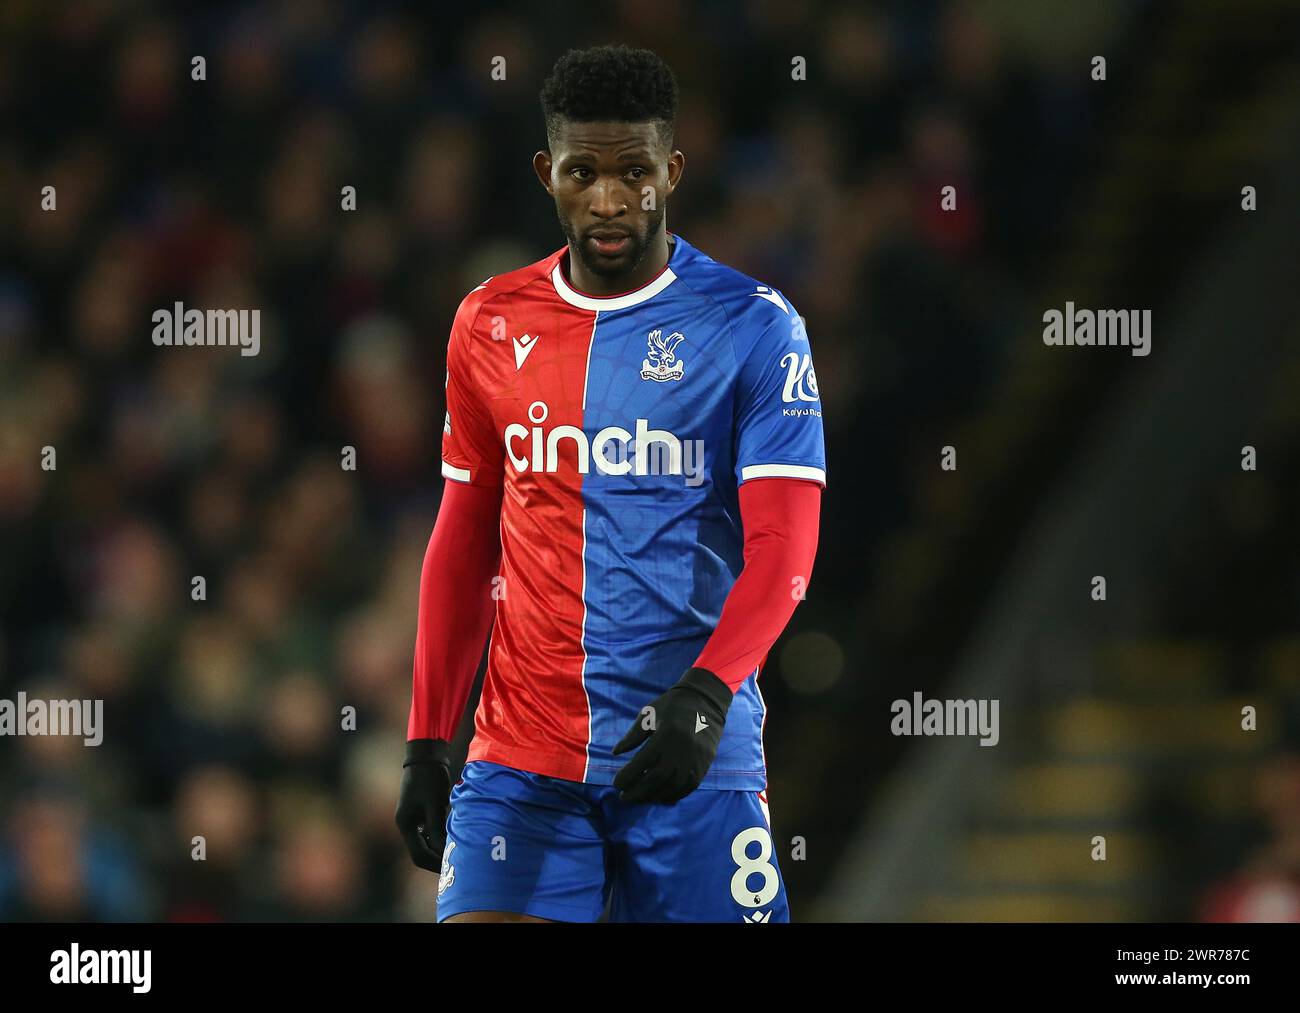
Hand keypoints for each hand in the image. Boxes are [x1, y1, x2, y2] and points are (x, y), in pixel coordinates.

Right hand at [395, 738, 453, 870]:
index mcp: (405, 824)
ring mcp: (413, 818)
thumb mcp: (434, 804)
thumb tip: (443, 850)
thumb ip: (437, 828)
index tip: (450, 868)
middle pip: (421, 851)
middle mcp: (406, 824)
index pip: (418, 855)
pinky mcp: (421, 811)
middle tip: (457, 863)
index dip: (434, 864)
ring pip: (426, 842)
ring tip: (457, 851)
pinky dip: (440, 836)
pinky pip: (430, 831)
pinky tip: (453, 836)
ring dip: (440, 848)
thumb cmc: (429, 777)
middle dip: (437, 858)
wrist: (426, 755)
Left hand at [612, 667, 731, 803]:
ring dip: (653, 796)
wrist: (706, 701)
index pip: (642, 763)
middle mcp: (680, 750)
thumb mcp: (649, 713)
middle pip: (655, 779)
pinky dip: (673, 795)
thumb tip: (615, 752)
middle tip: (623, 797)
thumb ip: (633, 735)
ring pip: (671, 787)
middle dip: (637, 792)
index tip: (616, 783)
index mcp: (665, 734)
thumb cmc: (673, 706)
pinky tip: (661, 797)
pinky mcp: (704, 765)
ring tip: (640, 798)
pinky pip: (688, 787)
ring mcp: (694, 759)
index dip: (627, 776)